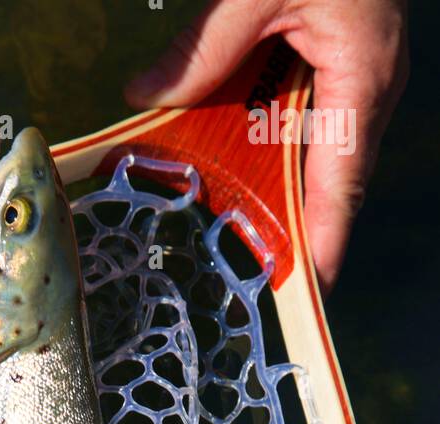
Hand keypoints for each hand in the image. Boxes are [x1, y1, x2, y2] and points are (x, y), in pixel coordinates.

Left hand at [124, 0, 408, 293]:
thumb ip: (204, 47)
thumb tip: (143, 96)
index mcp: (363, 78)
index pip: (341, 183)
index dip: (324, 240)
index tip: (305, 289)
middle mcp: (367, 87)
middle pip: (325, 177)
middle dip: (287, 224)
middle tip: (249, 273)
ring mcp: (357, 74)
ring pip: (311, 149)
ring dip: (272, 184)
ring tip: (232, 229)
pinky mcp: (340, 58)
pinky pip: (303, 115)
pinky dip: (268, 141)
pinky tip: (230, 156)